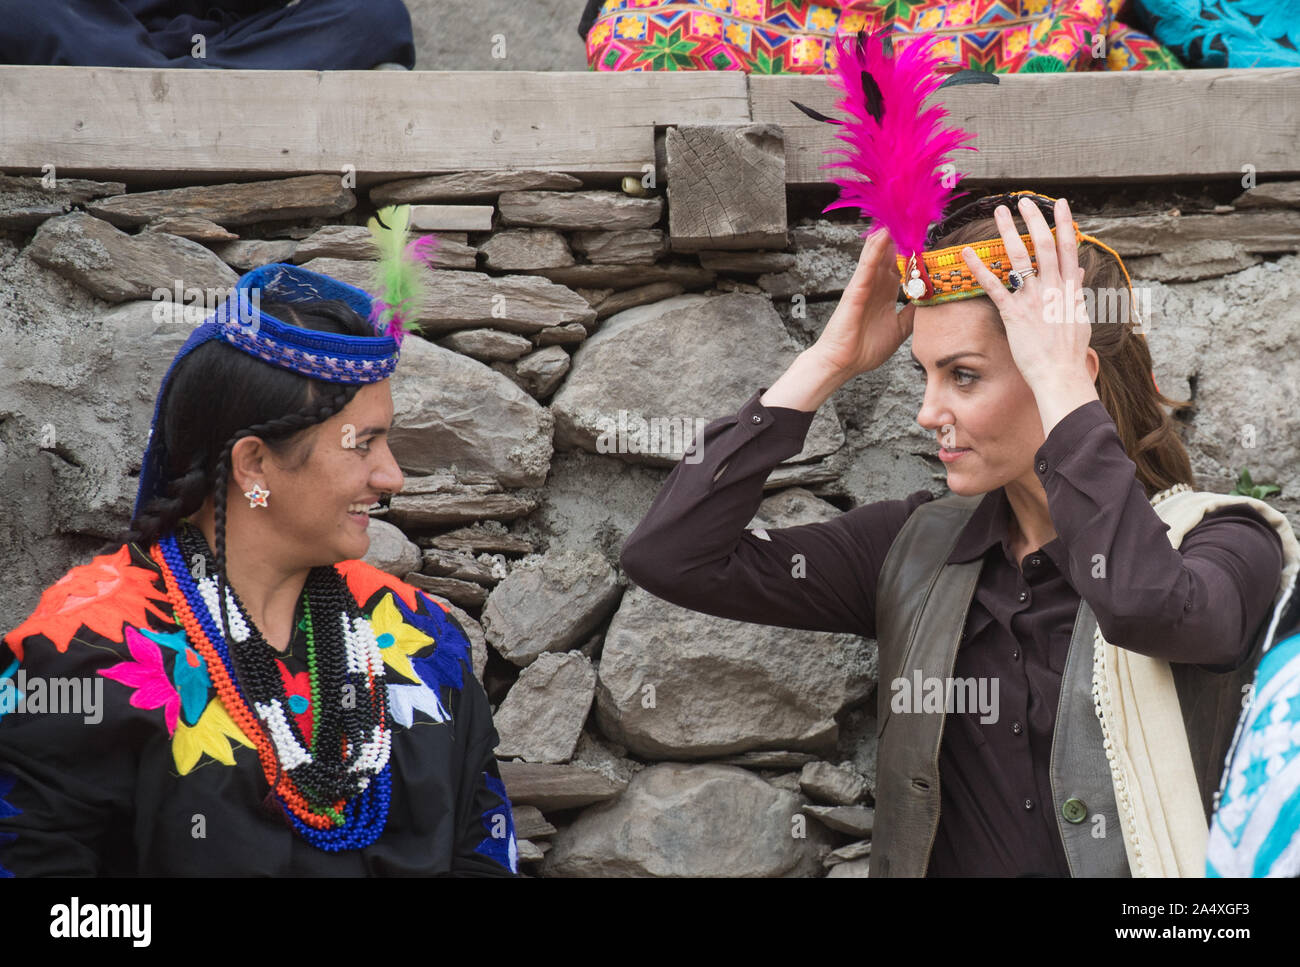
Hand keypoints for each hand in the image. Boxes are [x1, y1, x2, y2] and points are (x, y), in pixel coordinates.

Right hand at [809, 228, 915, 378]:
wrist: (842, 363)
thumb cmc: (865, 349)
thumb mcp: (899, 329)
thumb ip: (912, 313)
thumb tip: (930, 302)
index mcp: (884, 293)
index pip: (902, 267)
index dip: (914, 252)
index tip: (928, 237)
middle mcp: (875, 285)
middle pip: (891, 254)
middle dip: (903, 236)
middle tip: (916, 216)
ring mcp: (864, 285)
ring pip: (878, 253)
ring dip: (889, 234)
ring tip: (901, 213)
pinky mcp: (856, 289)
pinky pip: (867, 265)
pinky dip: (875, 248)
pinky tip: (884, 233)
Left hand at [959, 196, 1091, 390]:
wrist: (1060, 374)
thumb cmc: (1069, 351)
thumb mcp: (1079, 318)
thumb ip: (1077, 293)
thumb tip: (1079, 275)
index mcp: (1070, 289)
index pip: (1069, 249)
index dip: (1065, 225)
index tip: (1061, 204)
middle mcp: (1052, 289)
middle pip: (1044, 246)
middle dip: (1034, 220)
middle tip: (1024, 200)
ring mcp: (1033, 300)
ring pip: (1020, 258)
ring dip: (1009, 232)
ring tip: (1000, 212)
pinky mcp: (1013, 314)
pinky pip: (993, 286)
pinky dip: (979, 268)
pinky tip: (967, 253)